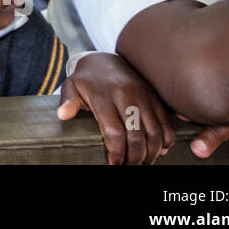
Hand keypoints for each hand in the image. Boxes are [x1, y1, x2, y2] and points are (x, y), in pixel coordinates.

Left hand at [58, 53, 175, 164]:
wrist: (105, 60)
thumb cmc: (86, 80)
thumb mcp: (71, 87)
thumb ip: (67, 101)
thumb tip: (62, 115)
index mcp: (103, 95)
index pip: (114, 132)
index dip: (116, 152)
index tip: (114, 165)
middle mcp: (126, 96)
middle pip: (136, 136)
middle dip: (134, 158)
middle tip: (129, 167)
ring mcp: (143, 96)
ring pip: (154, 132)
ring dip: (151, 153)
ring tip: (143, 163)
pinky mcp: (154, 98)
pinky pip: (166, 123)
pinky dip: (166, 140)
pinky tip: (159, 151)